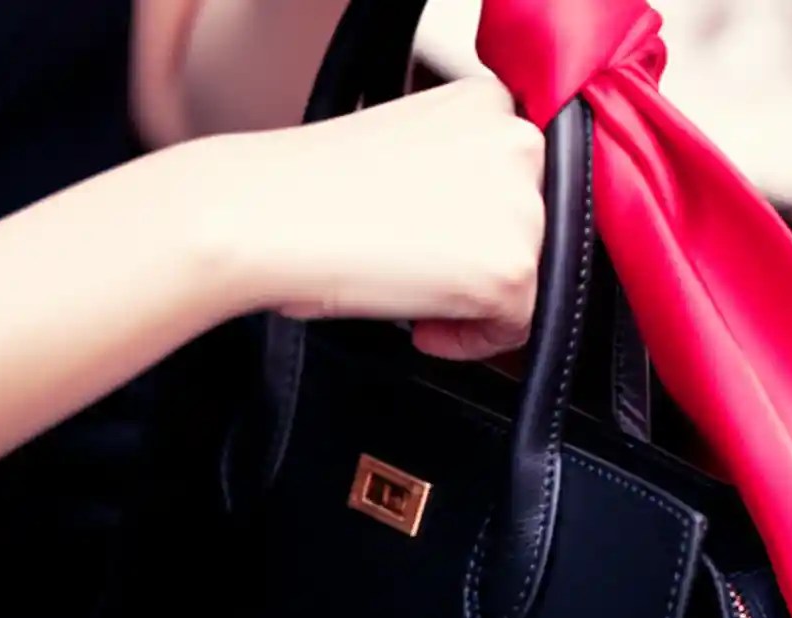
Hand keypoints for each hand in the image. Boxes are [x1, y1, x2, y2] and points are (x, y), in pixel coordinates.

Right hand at [190, 77, 544, 359]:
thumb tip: (479, 225)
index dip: (477, 219)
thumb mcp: (405, 149)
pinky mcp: (512, 270)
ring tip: (412, 293)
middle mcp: (517, 144)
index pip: (517, 179)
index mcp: (488, 103)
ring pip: (526, 277)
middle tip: (417, 270)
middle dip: (475, 257)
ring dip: (473, 299)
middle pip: (530, 228)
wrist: (260, 216)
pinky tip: (422, 326)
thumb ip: (459, 171)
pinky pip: (515, 327)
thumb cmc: (305, 186)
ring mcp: (520, 208)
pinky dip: (471, 340)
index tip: (439, 237)